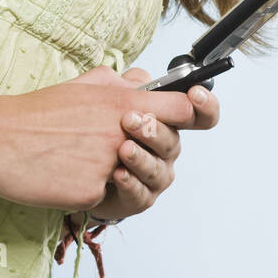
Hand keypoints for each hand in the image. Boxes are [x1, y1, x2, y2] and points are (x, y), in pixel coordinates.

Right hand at [0, 64, 217, 213]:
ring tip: (97, 159)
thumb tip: (153, 83)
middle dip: (153, 147)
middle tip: (127, 143)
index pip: (186, 108)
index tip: (197, 110)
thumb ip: (127, 83)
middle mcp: (124, 132)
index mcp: (125, 102)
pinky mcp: (92, 192)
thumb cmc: (38, 112)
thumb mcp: (88, 83)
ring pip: (141, 175)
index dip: (200, 111)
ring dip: (126, 170)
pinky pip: (109, 195)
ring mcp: (109, 164)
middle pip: (170, 147)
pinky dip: (95, 188)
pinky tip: (69, 174)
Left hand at [78, 67, 220, 223]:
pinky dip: (129, 182)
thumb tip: (144, 79)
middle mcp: (166, 150)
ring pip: (157, 168)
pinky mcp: (139, 198)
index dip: (205, 105)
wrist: (72, 167)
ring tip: (122, 148)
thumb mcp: (109, 99)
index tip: (194, 94)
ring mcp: (155, 175)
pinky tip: (117, 173)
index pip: (199, 115)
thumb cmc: (96, 131)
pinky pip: (140, 193)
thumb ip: (129, 86)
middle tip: (130, 119)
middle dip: (154, 130)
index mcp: (166, 123)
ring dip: (140, 158)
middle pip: (173, 141)